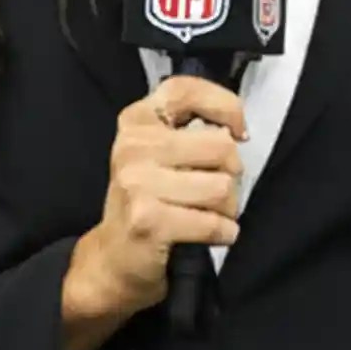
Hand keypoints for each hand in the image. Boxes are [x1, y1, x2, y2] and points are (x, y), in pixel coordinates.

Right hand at [65, 76, 247, 318]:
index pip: (187, 91)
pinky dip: (223, 233)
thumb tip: (236, 129)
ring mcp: (137, 183)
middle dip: (231, 174)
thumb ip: (190, 129)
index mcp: (136, 121)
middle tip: (214, 191)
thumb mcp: (158, 153)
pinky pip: (214, 223)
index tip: (237, 130)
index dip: (225, 106)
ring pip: (222, 187)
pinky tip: (209, 235)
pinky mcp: (148, 220)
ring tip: (208, 215)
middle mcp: (133, 146)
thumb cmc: (147, 202)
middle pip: (221, 146)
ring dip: (228, 209)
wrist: (114, 258)